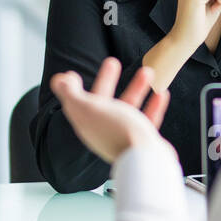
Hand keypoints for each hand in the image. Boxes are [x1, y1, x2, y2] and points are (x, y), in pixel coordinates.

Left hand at [50, 57, 175, 166]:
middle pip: (103, 102)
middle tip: (112, 62)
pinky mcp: (143, 142)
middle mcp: (104, 130)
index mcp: (88, 123)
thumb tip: (58, 80)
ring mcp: (124, 136)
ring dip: (136, 88)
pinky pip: (147, 120)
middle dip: (107, 80)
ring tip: (148, 71)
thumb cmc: (118, 131)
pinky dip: (153, 106)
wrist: (145, 159)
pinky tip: (162, 94)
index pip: (77, 103)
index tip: (72, 74)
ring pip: (128, 108)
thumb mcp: (89, 108)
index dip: (73, 88)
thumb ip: (72, 94)